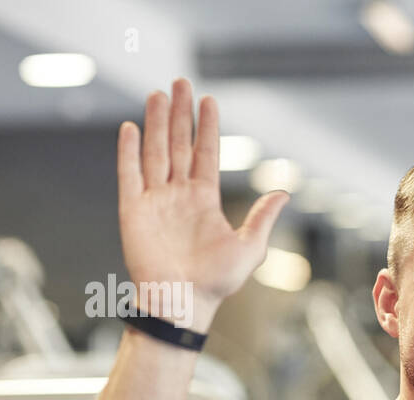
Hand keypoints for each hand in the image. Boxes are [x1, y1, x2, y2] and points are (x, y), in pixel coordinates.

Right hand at [117, 77, 289, 328]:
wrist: (181, 303)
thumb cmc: (216, 283)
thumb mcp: (249, 248)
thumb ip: (262, 218)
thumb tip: (285, 193)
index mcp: (205, 200)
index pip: (206, 153)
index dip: (206, 126)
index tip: (208, 100)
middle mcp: (179, 194)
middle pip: (178, 144)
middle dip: (179, 114)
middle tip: (180, 83)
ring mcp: (155, 200)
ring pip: (154, 151)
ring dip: (155, 123)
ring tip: (158, 94)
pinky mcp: (132, 210)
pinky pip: (129, 174)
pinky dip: (128, 151)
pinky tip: (131, 128)